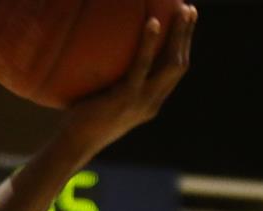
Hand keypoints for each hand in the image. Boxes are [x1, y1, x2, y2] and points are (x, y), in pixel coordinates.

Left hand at [60, 4, 195, 150]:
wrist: (73, 145)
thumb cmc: (80, 120)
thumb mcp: (102, 100)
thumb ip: (112, 83)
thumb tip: (103, 54)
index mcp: (150, 103)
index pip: (173, 73)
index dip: (182, 47)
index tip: (184, 24)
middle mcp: (151, 103)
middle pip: (179, 64)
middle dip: (187, 35)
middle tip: (189, 8)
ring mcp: (141, 101)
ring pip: (171, 63)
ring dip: (179, 34)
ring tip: (181, 8)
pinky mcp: (126, 98)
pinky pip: (142, 65)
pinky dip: (150, 43)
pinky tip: (152, 21)